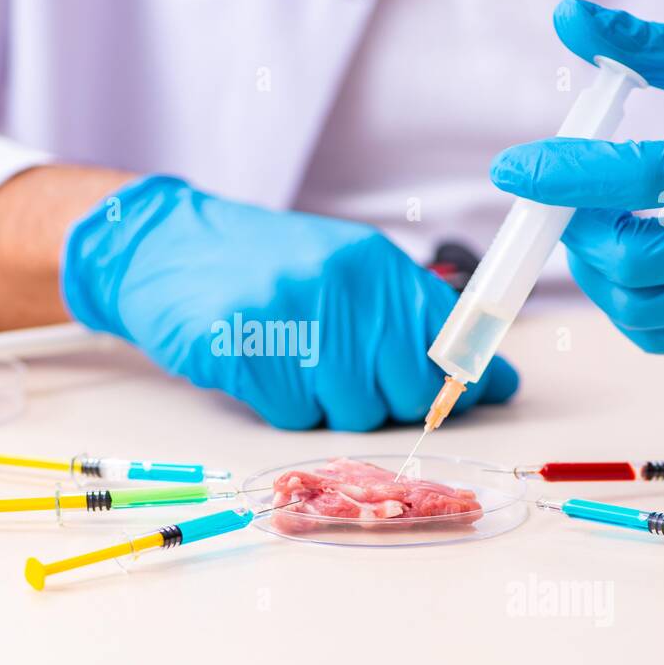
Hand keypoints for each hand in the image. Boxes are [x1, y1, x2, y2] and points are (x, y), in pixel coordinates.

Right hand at [61, 176, 517, 429]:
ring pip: (349, 414)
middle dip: (382, 402)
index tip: (440, 398)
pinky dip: (281, 407)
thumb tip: (500, 381)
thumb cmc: (264, 267)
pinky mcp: (243, 350)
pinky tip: (261, 367)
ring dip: (326, 406)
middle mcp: (340, 286)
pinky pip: (294, 417)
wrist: (163, 246)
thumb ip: (417, 323)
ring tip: (293, 362)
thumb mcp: (345, 273)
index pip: (448, 345)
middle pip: (403, 393)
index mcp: (375, 263)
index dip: (452, 386)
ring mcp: (290, 316)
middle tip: (342, 376)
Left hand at [490, 0, 663, 352]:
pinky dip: (630, 309)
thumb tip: (565, 16)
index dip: (566, 175)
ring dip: (597, 276)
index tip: (511, 168)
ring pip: (644, 313)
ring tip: (596, 234)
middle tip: (570, 204)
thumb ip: (645, 46)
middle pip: (635, 261)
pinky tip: (631, 267)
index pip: (642, 177)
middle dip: (579, 234)